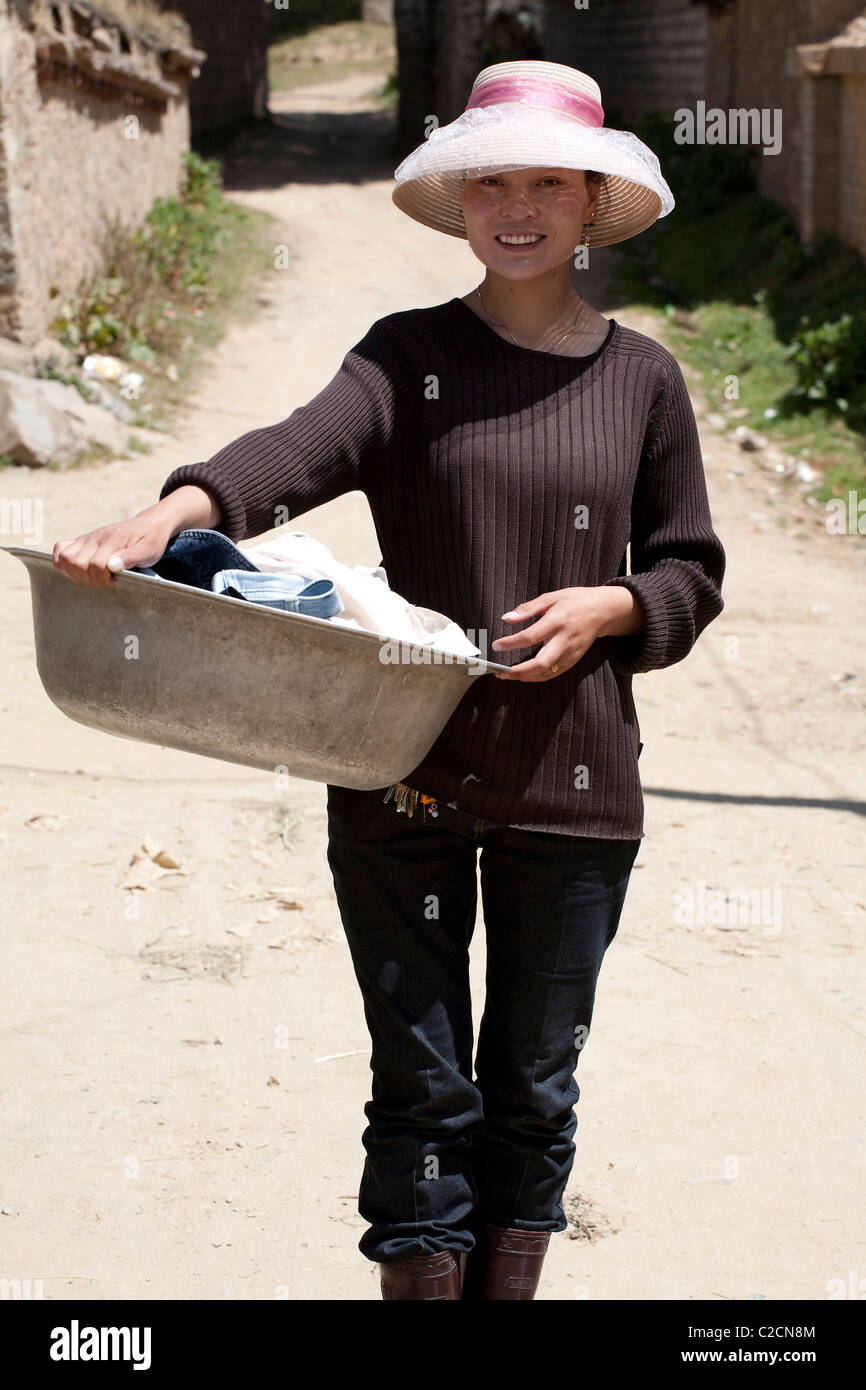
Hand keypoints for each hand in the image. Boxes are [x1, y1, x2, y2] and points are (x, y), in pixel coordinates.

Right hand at [52, 485, 220, 587]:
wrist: (149, 525)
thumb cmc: (151, 540)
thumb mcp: (149, 550)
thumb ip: (131, 558)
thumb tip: (111, 566)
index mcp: (112, 540)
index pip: (96, 564)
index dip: (102, 578)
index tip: (114, 581)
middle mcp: (95, 538)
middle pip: (76, 563)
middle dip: (88, 579)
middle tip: (104, 581)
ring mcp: (86, 539)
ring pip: (64, 558)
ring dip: (74, 573)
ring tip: (92, 578)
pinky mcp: (82, 541)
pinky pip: (60, 549)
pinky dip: (62, 563)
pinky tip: (77, 571)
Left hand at [491, 586, 641, 681]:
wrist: (603, 611)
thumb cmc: (575, 601)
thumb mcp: (552, 597)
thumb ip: (528, 609)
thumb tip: (507, 618)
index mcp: (557, 621)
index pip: (531, 636)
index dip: (511, 643)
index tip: (496, 645)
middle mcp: (564, 640)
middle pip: (540, 663)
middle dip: (518, 671)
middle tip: (500, 672)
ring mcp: (570, 653)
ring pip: (546, 672)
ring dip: (524, 677)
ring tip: (506, 675)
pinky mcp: (573, 660)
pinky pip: (553, 674)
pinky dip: (536, 677)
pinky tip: (523, 675)